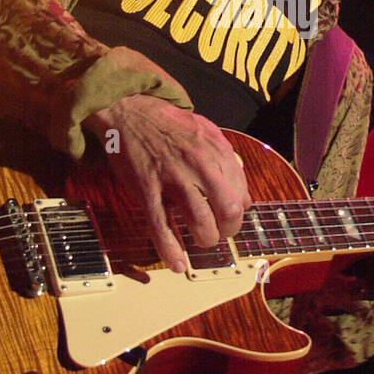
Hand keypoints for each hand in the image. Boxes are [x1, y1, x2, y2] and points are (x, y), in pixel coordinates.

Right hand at [84, 95, 250, 272]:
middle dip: (229, 229)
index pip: (241, 191)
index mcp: (215, 150)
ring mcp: (172, 179)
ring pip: (200, 223)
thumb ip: (228, 162)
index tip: (231, 213)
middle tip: (222, 231)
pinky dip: (170, 251)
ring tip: (202, 239)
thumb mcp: (206, 132)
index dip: (239, 208)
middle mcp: (198, 165)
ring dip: (205, 239)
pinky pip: (161, 228)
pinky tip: (177, 263)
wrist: (128, 110)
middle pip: (228, 210)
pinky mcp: (147, 191)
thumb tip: (245, 197)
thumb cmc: (167, 122)